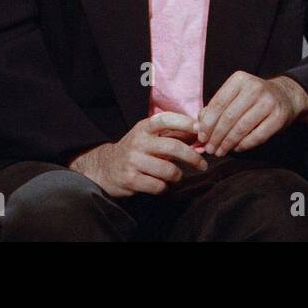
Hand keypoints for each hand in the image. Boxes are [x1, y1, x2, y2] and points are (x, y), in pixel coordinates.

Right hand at [68, 111, 208, 197]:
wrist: (105, 168)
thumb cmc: (136, 150)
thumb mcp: (149, 136)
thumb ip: (172, 133)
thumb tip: (201, 132)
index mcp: (144, 128)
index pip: (165, 119)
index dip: (184, 122)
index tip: (199, 129)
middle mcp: (138, 142)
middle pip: (173, 148)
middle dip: (193, 157)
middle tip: (202, 165)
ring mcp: (133, 161)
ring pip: (168, 170)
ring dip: (177, 175)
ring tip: (176, 175)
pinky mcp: (130, 179)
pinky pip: (158, 186)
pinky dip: (164, 187)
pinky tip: (161, 184)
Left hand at [197, 72, 307, 157]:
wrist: (285, 96)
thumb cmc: (252, 99)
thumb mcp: (234, 95)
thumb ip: (215, 108)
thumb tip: (198, 128)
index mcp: (240, 79)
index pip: (218, 104)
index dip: (207, 123)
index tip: (201, 137)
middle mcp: (255, 88)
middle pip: (228, 117)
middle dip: (216, 136)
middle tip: (210, 148)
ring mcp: (268, 102)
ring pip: (241, 128)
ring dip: (227, 143)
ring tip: (220, 151)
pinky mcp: (278, 117)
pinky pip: (256, 136)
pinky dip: (243, 145)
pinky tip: (236, 149)